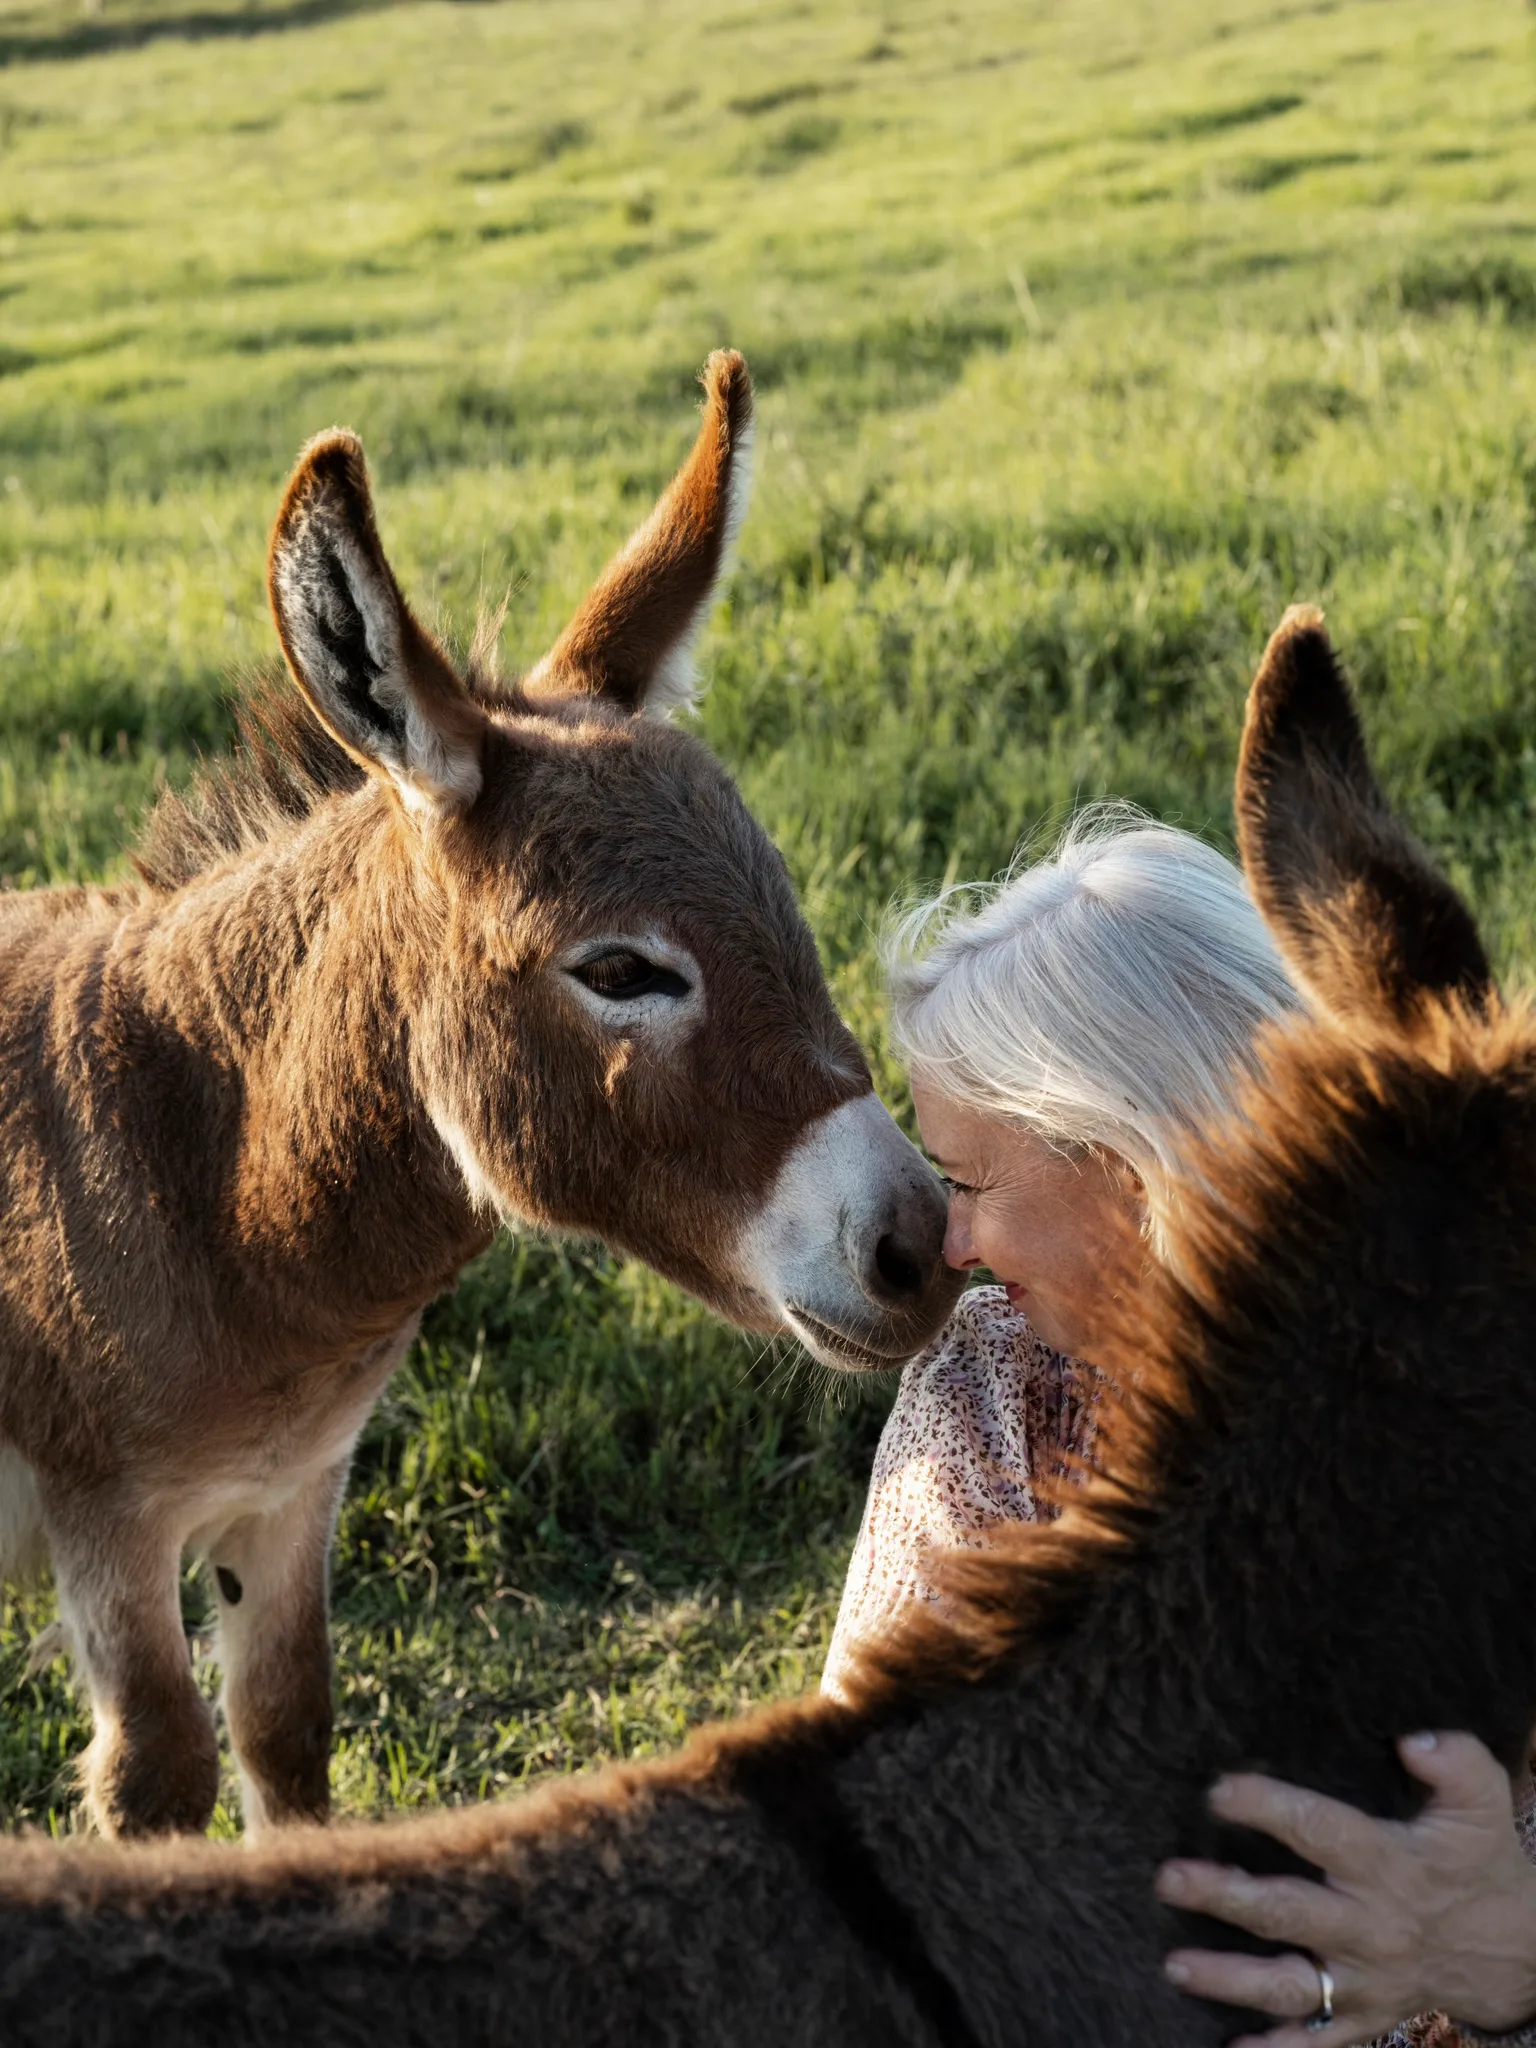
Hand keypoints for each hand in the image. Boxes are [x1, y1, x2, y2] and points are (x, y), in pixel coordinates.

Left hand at [1154, 1732, 1535, 2046]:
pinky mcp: (1365, 2018)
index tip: (1219, 1791)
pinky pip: (1316, 2043)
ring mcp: (1365, 1981)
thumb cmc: (1482, 1862)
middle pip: (1290, 1912)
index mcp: (1390, 1865)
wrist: (1517, 1952)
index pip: (1322, 1830)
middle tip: (1169, 1878)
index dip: (1270, 1809)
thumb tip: (1412, 1742)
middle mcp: (1371, 1927)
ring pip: (1290, 1985)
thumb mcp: (1483, 1804)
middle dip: (1226, 1896)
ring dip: (1229, 1979)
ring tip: (1176, 1966)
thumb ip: (1456, 1762)